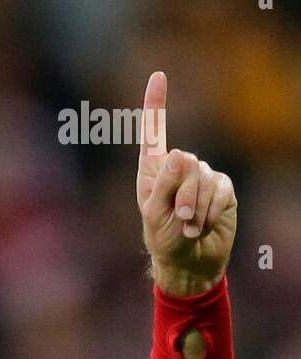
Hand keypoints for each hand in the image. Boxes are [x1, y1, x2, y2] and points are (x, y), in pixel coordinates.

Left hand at [136, 71, 236, 296]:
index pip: (154, 133)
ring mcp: (203, 177)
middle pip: (185, 161)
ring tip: (189, 227)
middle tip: (178, 219)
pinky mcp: (222, 189)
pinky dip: (210, 212)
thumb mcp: (154, 214)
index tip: (158, 76)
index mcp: (154, 171)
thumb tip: (179, 152)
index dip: (155, 105)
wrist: (189, 262)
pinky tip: (204, 226)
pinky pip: (220, 191)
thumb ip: (163, 183)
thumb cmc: (164, 239)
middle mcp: (179, 168)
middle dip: (182, 194)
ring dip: (195, 208)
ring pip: (203, 177)